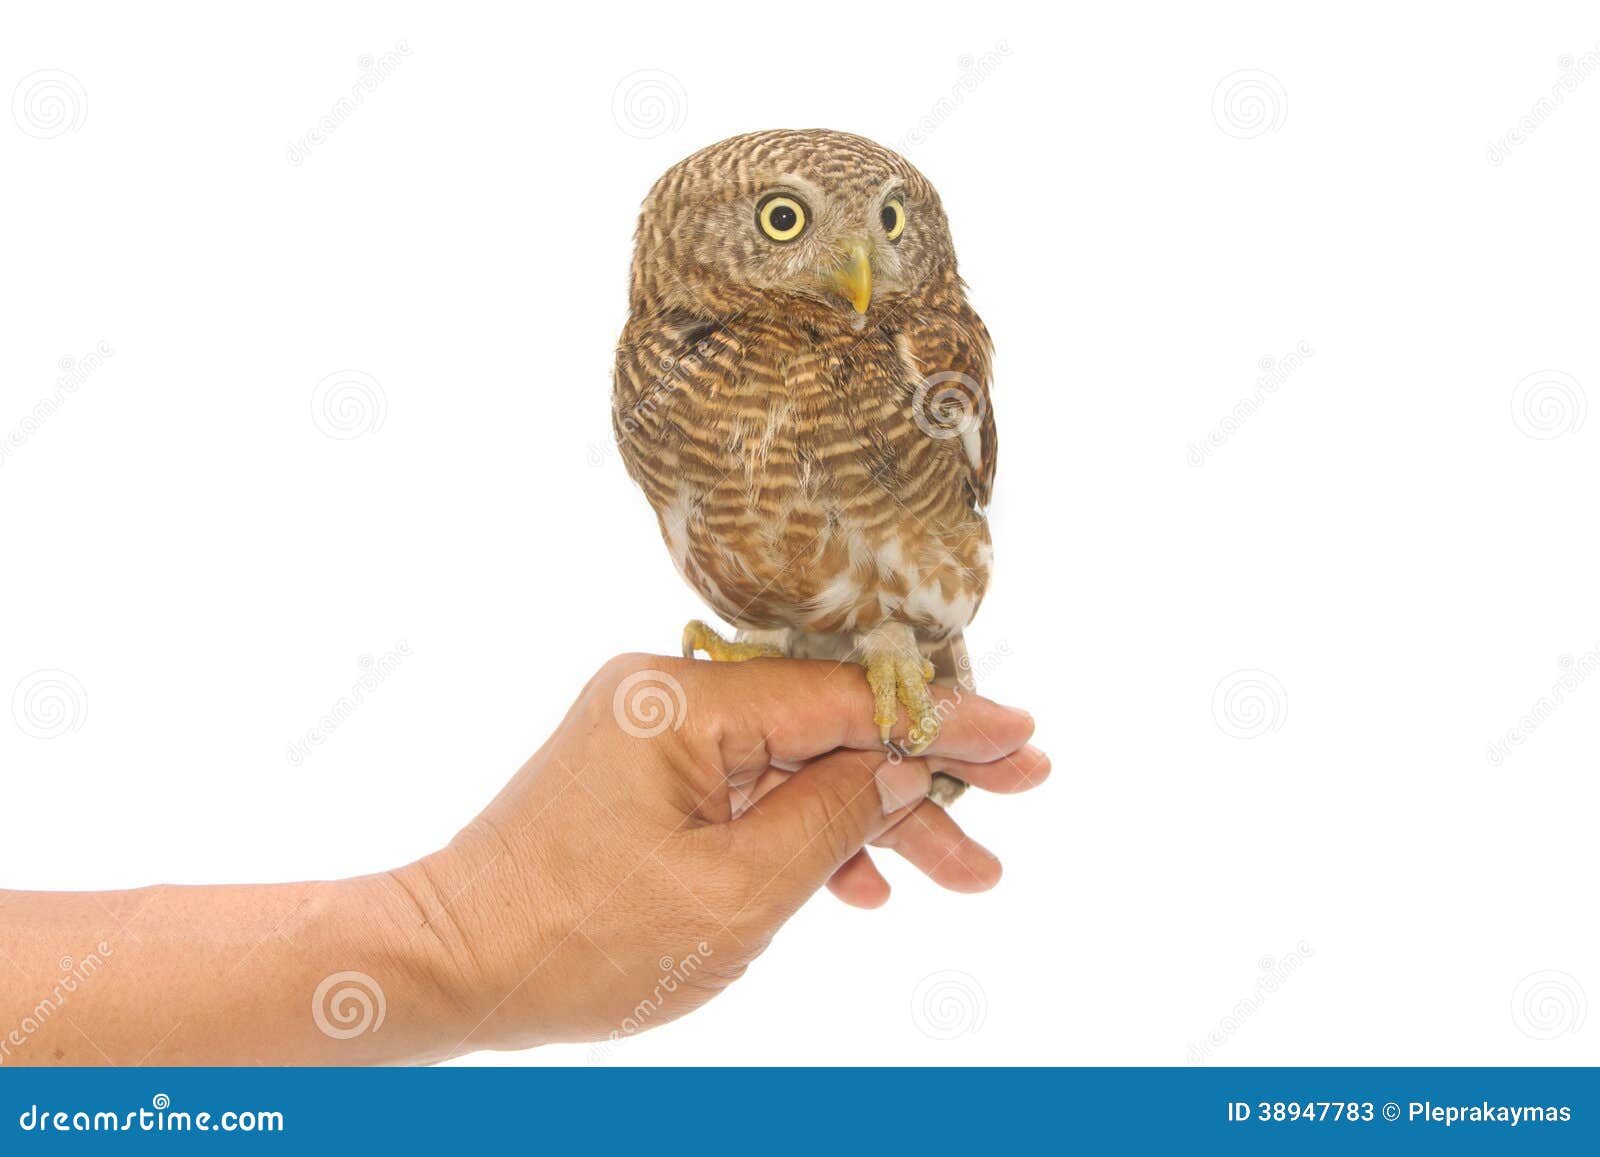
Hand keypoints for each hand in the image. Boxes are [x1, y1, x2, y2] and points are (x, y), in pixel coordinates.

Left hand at [395, 653, 1046, 1054]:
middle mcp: (670, 695)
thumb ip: (829, 821)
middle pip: (828, 724)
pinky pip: (750, 791)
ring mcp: (657, 734)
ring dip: (871, 819)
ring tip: (963, 874)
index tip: (1020, 735)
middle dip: (921, 775)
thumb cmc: (580, 939)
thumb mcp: (732, 895)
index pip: (843, 696)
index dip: (940, 720)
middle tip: (1015, 801)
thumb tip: (900, 770)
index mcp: (684, 700)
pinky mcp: (648, 775)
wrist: (455, 966)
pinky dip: (805, 834)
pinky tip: (862, 886)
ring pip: (796, 764)